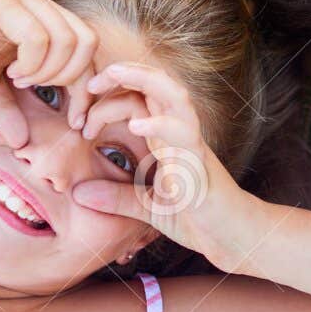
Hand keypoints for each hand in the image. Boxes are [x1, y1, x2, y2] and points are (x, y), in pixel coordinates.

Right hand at [0, 0, 97, 147]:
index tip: (72, 120)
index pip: (87, 51)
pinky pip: (39, 37)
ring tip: (19, 80)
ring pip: (69, 39)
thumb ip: (4, 108)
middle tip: (42, 95)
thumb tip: (20, 141)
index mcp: (42, 20)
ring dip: (48, 70)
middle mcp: (40, 6)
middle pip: (88, 43)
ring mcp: (24, 2)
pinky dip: (32, 62)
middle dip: (74, 81)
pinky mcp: (4, 5)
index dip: (86, 90)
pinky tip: (12, 72)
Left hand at [66, 62, 248, 261]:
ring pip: (174, 95)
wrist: (232, 238)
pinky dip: (160, 125)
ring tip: (114, 74)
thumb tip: (78, 193)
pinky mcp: (200, 163)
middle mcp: (179, 133)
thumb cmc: (197, 219)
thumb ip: (115, 198)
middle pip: (156, 83)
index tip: (79, 117)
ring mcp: (192, 144)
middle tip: (89, 82)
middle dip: (122, 73)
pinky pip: (183, 134)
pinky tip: (135, 127)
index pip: (139, 97)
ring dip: (143, 78)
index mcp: (166, 138)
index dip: (108, 96)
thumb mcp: (146, 208)